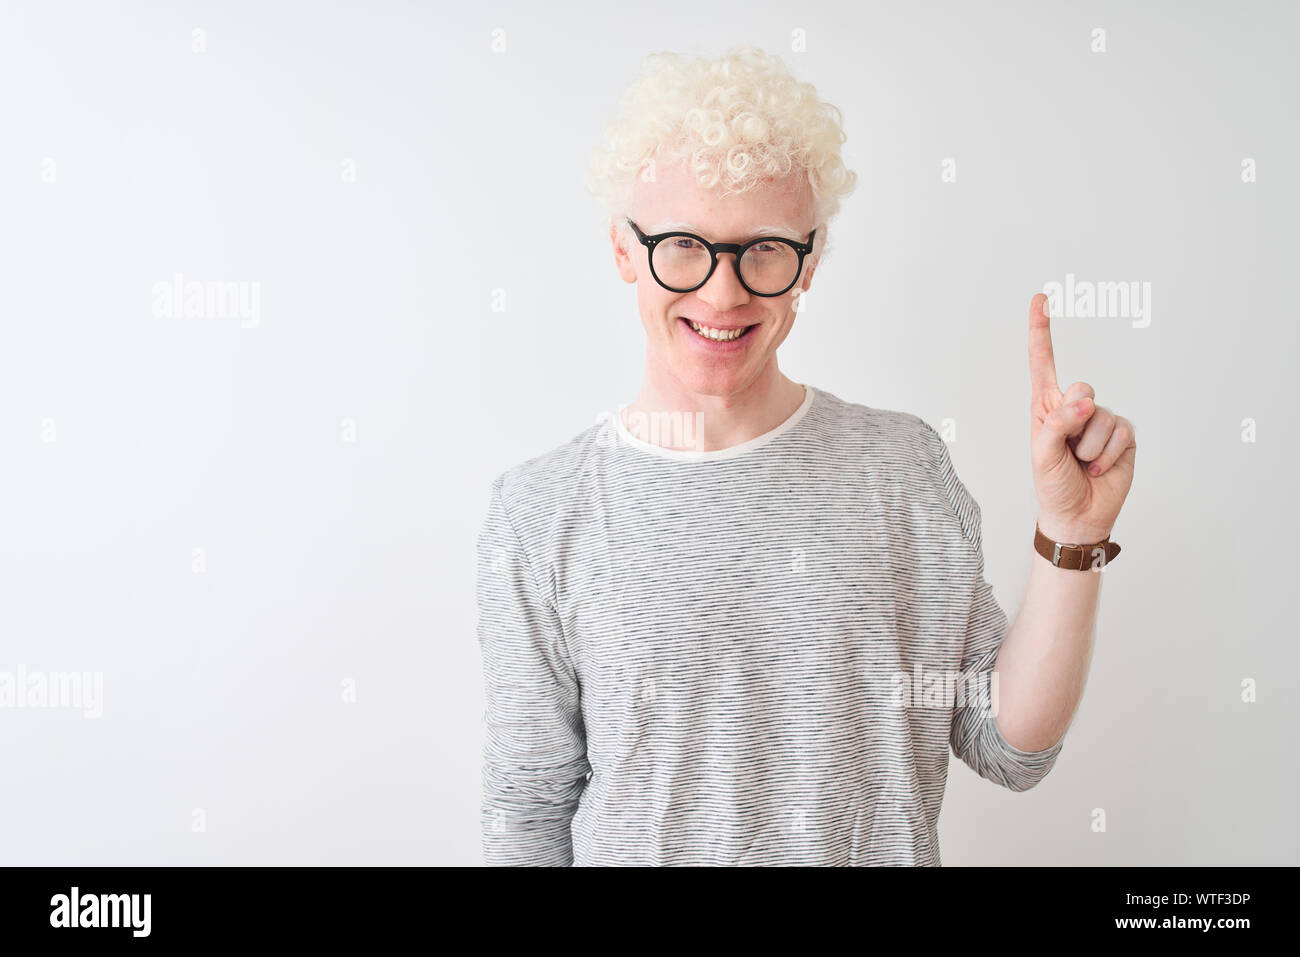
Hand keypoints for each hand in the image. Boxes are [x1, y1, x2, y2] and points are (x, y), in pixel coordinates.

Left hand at [1028, 293, 1136, 543]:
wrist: (1078, 515)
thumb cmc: (1052, 485)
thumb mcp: (1042, 456)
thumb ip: (1057, 425)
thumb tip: (1086, 402)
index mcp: (1046, 407)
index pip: (1043, 363)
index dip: (1041, 331)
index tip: (1040, 298)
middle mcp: (1074, 408)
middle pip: (1082, 389)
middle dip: (1075, 421)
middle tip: (1068, 451)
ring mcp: (1100, 420)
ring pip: (1100, 416)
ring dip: (1089, 448)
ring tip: (1081, 465)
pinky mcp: (1123, 435)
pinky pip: (1119, 433)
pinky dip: (1106, 455)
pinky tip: (1098, 468)